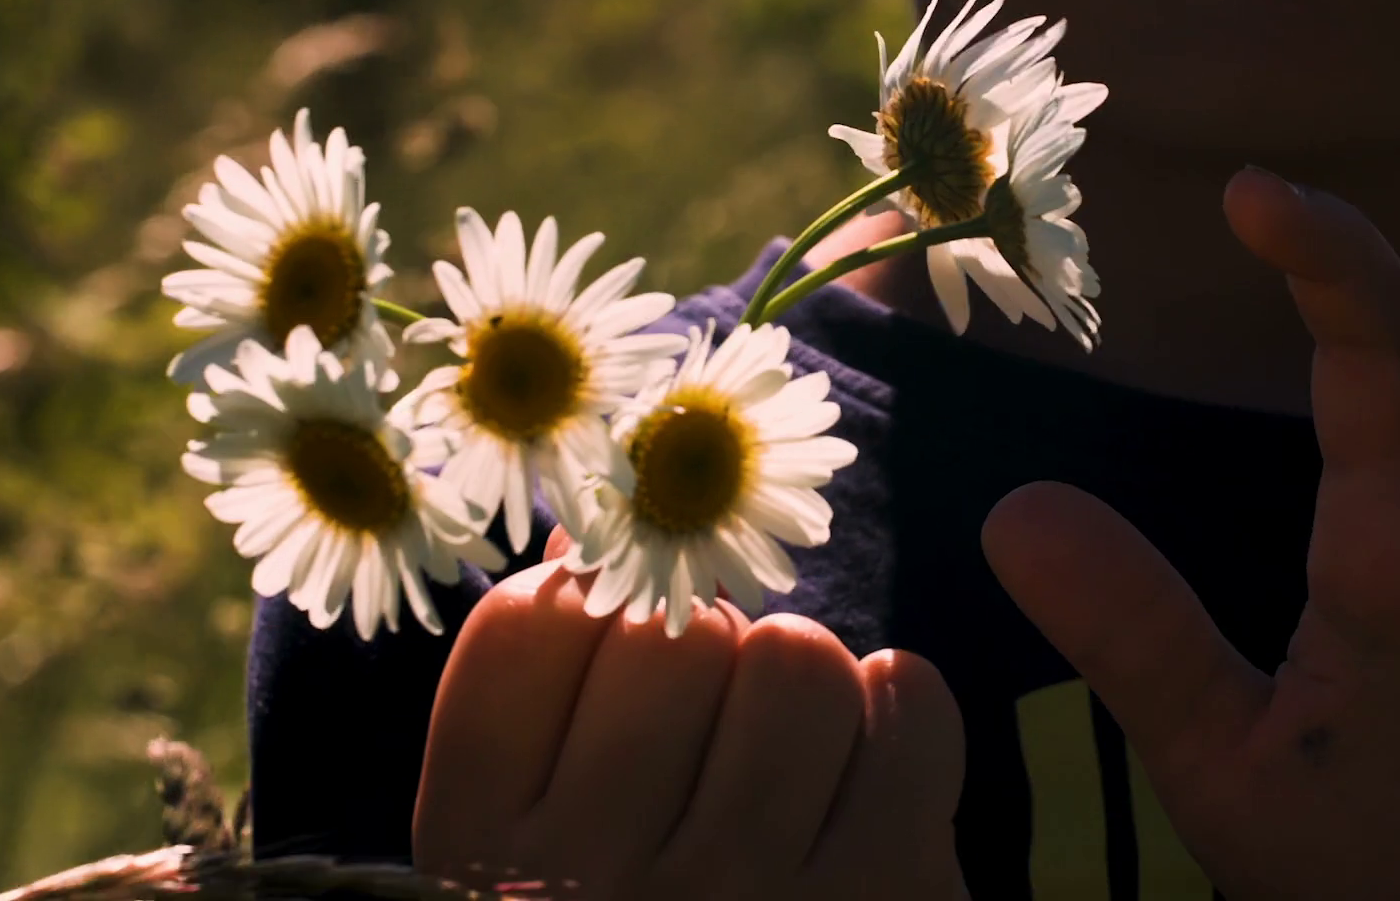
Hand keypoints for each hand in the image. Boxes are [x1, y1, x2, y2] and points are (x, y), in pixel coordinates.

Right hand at [414, 531, 967, 900]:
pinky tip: (877, 759)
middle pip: (674, 634)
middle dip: (712, 646)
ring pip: (797, 659)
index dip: (594, 602)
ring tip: (798, 746)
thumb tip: (581, 534)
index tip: (622, 644)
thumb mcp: (543, 824)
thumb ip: (546, 687)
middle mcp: (596, 873)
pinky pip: (913, 709)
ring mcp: (742, 890)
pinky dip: (909, 712)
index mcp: (487, 844)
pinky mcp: (880, 893)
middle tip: (719, 715)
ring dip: (811, 681)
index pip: (531, 621)